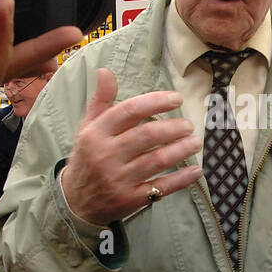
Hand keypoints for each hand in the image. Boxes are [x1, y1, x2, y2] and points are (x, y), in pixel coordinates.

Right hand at [61, 68, 201, 223]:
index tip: (176, 99)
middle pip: (146, 135)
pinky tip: (195, 170)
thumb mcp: (88, 127)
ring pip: (156, 160)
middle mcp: (106, 155)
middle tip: (188, 125)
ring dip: (180, 150)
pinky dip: (180, 179)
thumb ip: (101, 100)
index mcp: (97, 133)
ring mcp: (118, 179)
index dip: (156, 102)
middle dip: (173, 128)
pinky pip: (160, 188)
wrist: (75, 201)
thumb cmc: (87, 157)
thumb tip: (105, 70)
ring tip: (195, 142)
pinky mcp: (130, 199)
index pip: (129, 111)